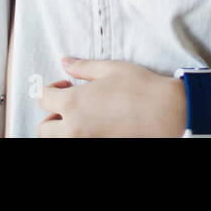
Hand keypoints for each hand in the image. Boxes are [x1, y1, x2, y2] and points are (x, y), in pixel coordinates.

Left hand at [36, 58, 184, 136]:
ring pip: (57, 140)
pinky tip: (95, 125)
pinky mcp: (100, 147)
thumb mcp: (110, 69)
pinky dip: (80, 136)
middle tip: (66, 106)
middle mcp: (75, 128)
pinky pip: (78, 143)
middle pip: (43, 128)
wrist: (167, 113)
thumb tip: (65, 62)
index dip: (52, 88)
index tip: (65, 85)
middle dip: (50, 116)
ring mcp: (86, 142)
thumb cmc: (141, 89)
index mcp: (73, 104)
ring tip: (79, 118)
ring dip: (61, 130)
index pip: (43, 98)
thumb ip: (82, 67)